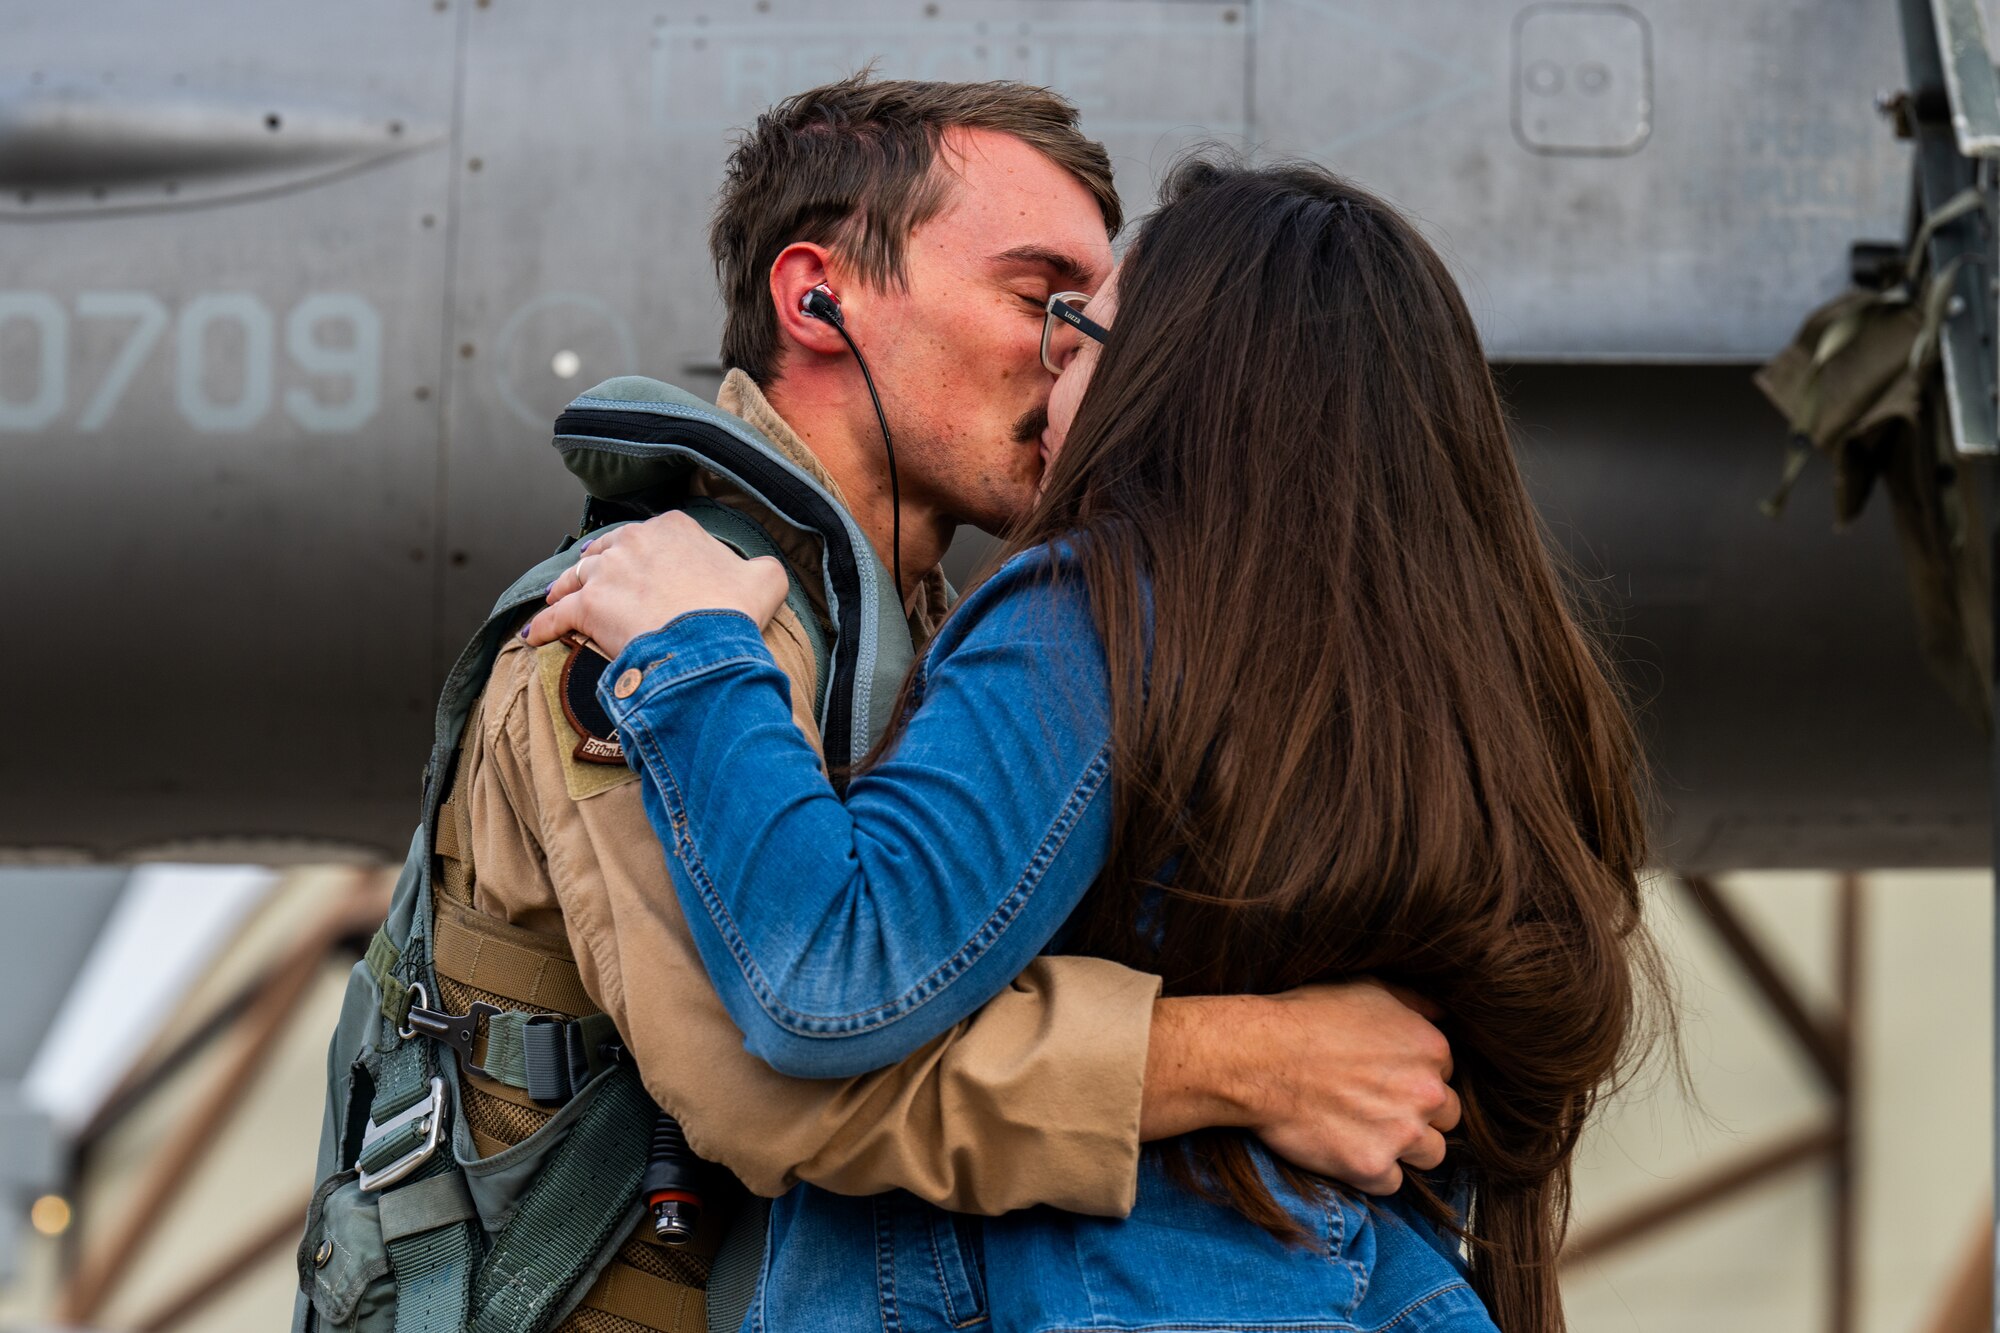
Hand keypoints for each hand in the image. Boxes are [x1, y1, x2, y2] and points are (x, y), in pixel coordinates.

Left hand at [523, 512, 791, 657]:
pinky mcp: (586, 606)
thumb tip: (757, 571)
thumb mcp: (765, 578)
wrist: (706, 642)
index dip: (647, 554)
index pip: (654, 535)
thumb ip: (758, 566)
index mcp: (674, 527)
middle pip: (608, 549)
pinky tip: (533, 634)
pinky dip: (542, 625)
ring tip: (558, 599)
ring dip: (565, 588)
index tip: (646, 569)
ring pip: (576, 577)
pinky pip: (555, 616)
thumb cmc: (734, 611)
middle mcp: (634, 540)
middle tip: (595, 580)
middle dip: (600, 564)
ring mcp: (607, 572)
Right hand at [1142, 981, 1458, 1195]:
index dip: (1415, 1078)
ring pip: (1430, 1154)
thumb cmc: (1306, 1017)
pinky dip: (1372, 1171)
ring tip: (1367, 1133)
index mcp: (1431, 1049)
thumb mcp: (1365, 989)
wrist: (1257, 1057)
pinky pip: (1392, 1183)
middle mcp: (1427, 1092)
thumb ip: (1412, 1001)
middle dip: (1420, 1114)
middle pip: (1447, 1118)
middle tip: (1379, 1108)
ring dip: (1405, 1148)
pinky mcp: (1372, 1167)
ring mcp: (1402, 1133)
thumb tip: (1441, 1012)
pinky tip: (1345, 1149)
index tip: (1386, 1080)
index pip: (1445, 1075)